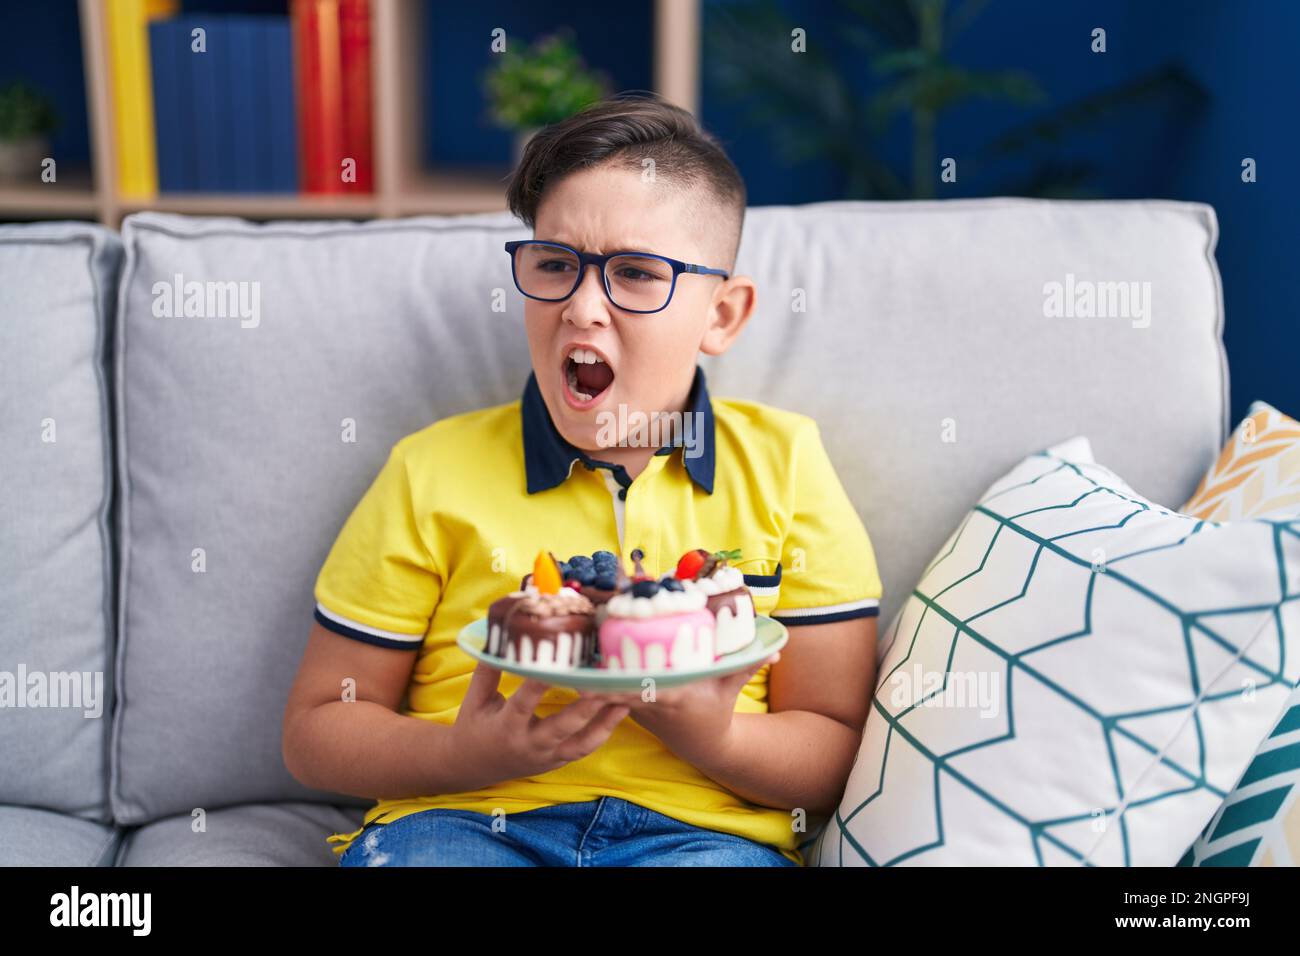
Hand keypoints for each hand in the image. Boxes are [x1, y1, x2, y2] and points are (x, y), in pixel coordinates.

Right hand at [451, 660, 629, 788]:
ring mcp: (546, 755)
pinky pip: (584, 748)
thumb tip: (500, 633)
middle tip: (603, 685)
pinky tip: (619, 710)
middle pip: (560, 727)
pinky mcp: (557, 761)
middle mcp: (528, 744)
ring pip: (580, 743)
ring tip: (623, 698)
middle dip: (584, 707)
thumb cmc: (473, 725)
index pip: (524, 703)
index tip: (556, 664)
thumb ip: (488, 668)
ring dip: (604, 722)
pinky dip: (603, 731)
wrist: (472, 766)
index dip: (540, 684)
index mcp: (505, 727)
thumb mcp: (476, 698)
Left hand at [581, 652, 779, 766]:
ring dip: (590, 677)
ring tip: (565, 659)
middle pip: (619, 686)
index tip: (598, 676)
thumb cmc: (716, 710)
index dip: (620, 683)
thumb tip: (777, 649)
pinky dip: (594, 680)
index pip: (644, 689)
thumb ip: (748, 665)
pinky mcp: (629, 707)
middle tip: (572, 661)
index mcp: (673, 697)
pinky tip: (572, 664)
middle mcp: (651, 702)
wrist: (703, 744)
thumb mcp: (732, 687)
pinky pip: (609, 690)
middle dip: (596, 676)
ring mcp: (637, 707)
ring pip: (609, 688)